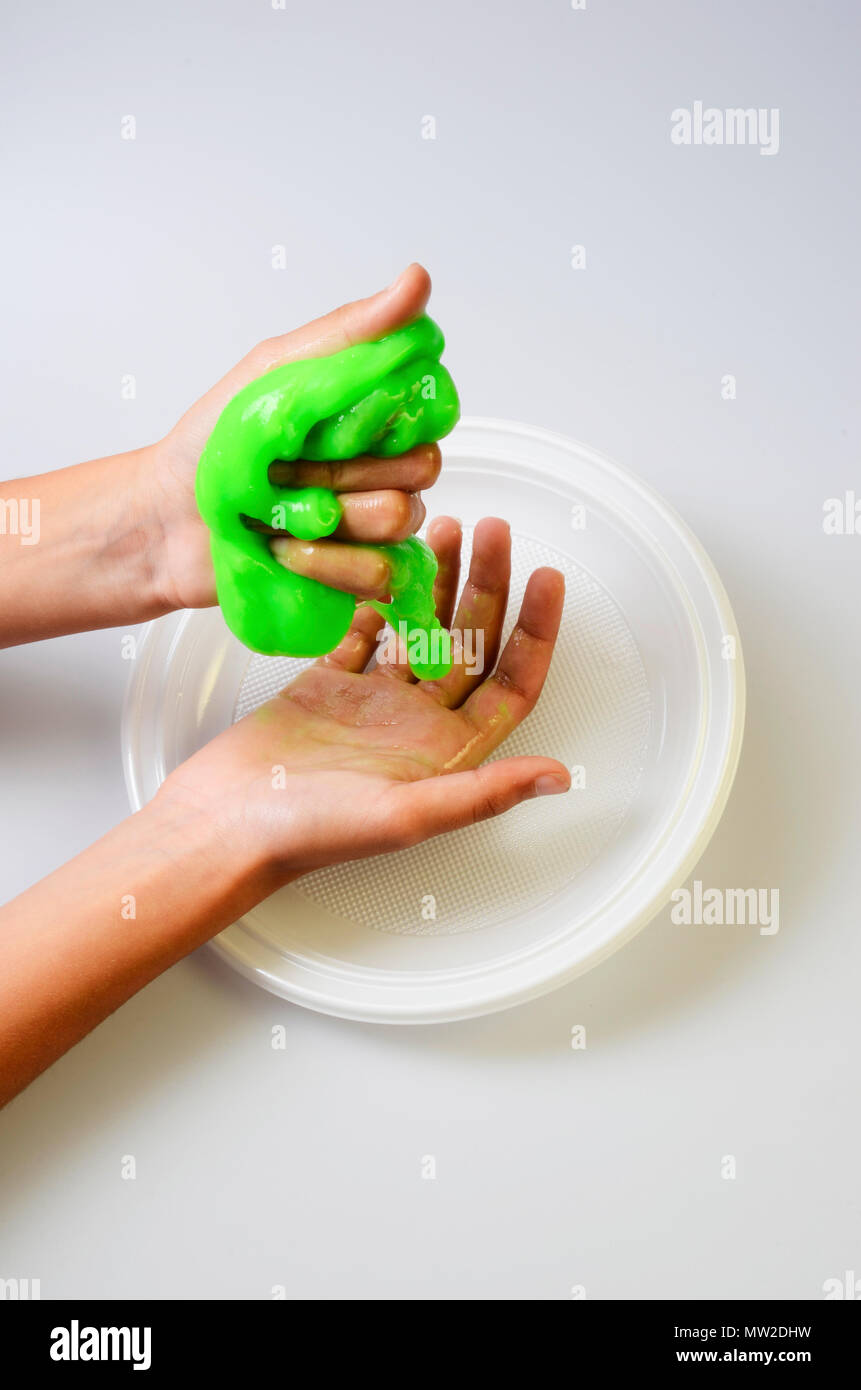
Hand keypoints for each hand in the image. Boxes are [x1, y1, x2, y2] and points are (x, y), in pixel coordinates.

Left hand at [144, 263, 440, 611]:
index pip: (430, 411)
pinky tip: (287, 551)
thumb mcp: (277, 371)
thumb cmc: (214, 444)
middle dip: (346, 466)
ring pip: (400, 518)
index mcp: (371, 418)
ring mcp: (373, 528)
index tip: (335, 418)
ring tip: (280, 512)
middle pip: (421, 467)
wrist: (166, 519)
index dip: (387, 416)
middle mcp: (382, 471)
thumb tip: (416, 281)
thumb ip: (352, 333)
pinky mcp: (358, 578)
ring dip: (330, 515)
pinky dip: (326, 563)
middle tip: (290, 466)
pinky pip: (380, 573)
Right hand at [159, 517, 569, 883]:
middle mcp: (418, 725)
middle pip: (471, 643)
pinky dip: (377, 594)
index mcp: (447, 754)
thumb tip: (559, 778)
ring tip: (446, 527)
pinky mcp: (328, 685)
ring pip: (420, 628)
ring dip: (438, 581)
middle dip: (487, 585)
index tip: (546, 576)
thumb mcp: (406, 815)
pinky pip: (365, 629)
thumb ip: (484, 793)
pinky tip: (387, 558)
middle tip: (493, 530)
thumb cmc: (309, 831)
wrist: (222, 823)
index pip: (511, 683)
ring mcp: (374, 703)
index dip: (536, 631)